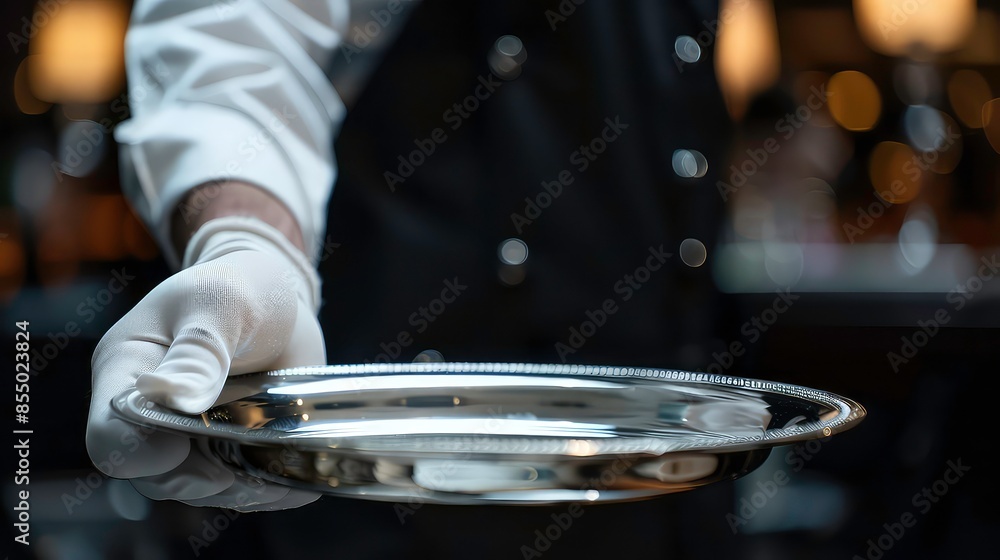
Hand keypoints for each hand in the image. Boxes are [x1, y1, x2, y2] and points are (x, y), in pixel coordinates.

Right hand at [86, 216, 325, 509]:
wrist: (280, 295)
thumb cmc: (239, 285)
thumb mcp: (222, 304)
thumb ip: (199, 349)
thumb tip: (173, 396)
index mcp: (129, 369)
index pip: (109, 436)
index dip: (140, 453)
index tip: (183, 444)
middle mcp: (151, 412)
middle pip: (155, 476)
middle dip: (201, 480)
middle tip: (246, 468)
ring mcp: (191, 433)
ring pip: (200, 488)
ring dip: (240, 488)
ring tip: (279, 474)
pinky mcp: (230, 445)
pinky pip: (238, 483)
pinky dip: (266, 489)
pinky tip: (296, 482)